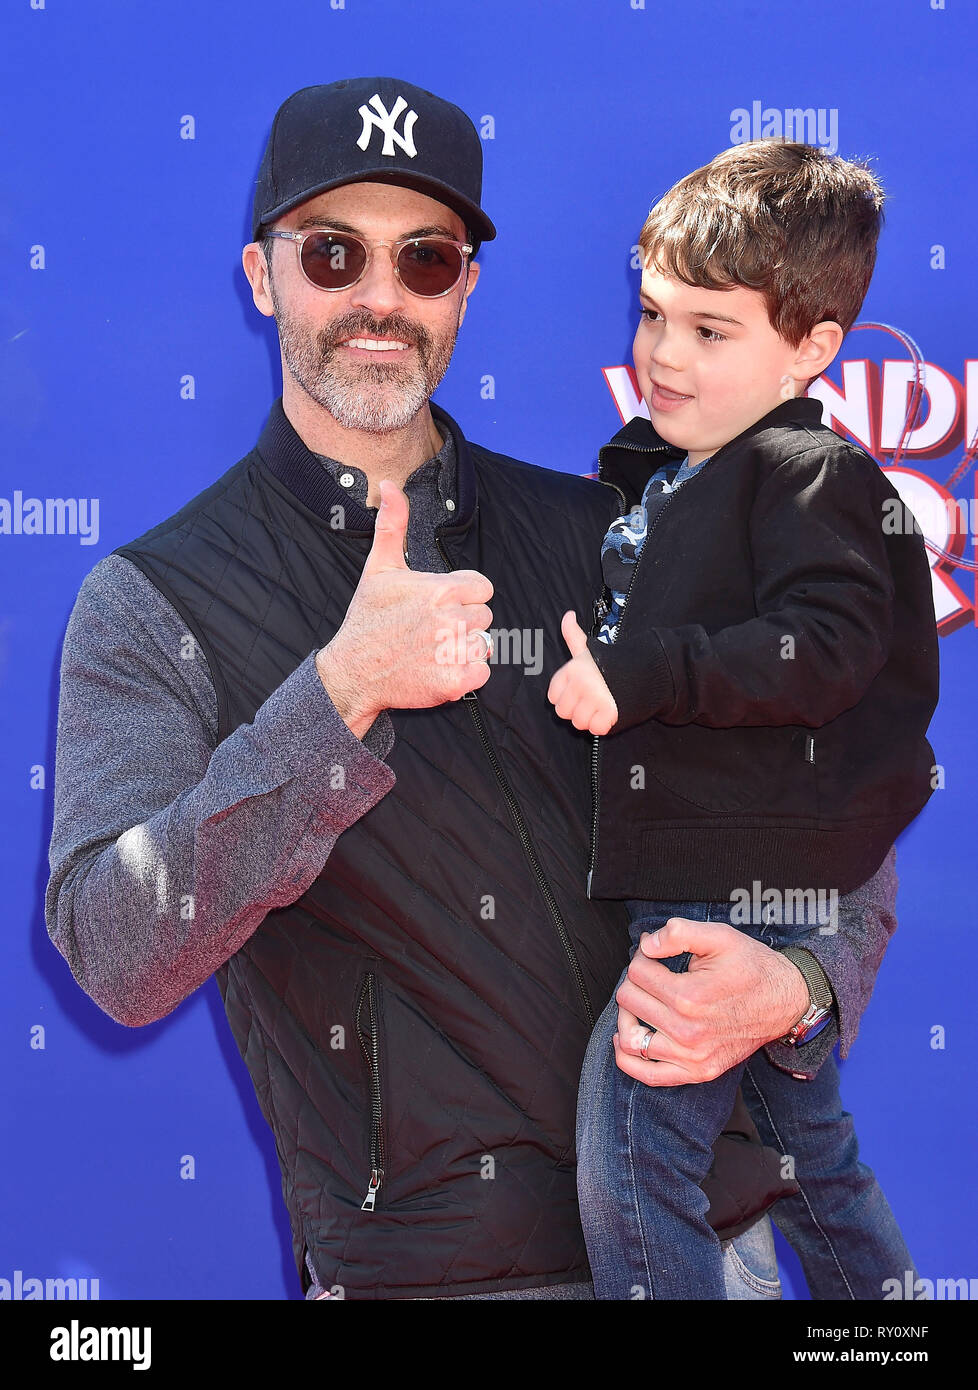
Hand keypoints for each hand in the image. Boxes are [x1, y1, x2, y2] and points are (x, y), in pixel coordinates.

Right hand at [316, 480, 493, 735]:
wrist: (351, 672)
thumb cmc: (368, 620)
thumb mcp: (379, 568)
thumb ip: (393, 526)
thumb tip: (389, 486)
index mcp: (440, 589)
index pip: (482, 589)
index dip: (464, 597)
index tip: (440, 607)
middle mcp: (449, 619)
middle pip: (484, 617)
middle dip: (464, 624)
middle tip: (432, 631)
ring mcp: (451, 652)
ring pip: (484, 645)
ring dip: (464, 650)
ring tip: (433, 650)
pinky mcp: (453, 682)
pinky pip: (482, 674)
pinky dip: (466, 676)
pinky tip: (440, 670)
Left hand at [547, 610, 617, 734]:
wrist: (645, 672)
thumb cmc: (609, 664)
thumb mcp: (588, 649)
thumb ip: (572, 635)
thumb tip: (567, 615)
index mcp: (572, 669)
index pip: (553, 697)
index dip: (566, 698)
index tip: (579, 692)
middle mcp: (581, 682)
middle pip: (564, 713)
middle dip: (578, 711)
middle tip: (592, 701)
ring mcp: (595, 697)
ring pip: (579, 723)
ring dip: (591, 719)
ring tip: (602, 706)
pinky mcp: (610, 711)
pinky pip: (596, 729)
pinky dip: (604, 726)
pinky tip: (610, 714)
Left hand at [613, 917, 810, 1086]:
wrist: (785, 1001)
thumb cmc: (752, 967)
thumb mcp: (719, 936)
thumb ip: (678, 932)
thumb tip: (646, 944)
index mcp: (690, 997)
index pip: (637, 972)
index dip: (643, 956)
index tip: (656, 954)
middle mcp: (687, 1032)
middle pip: (629, 1000)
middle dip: (635, 981)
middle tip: (652, 973)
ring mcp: (692, 1057)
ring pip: (630, 1036)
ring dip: (628, 1014)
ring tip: (641, 1001)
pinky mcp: (698, 1072)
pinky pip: (648, 1075)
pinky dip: (629, 1058)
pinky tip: (629, 1036)